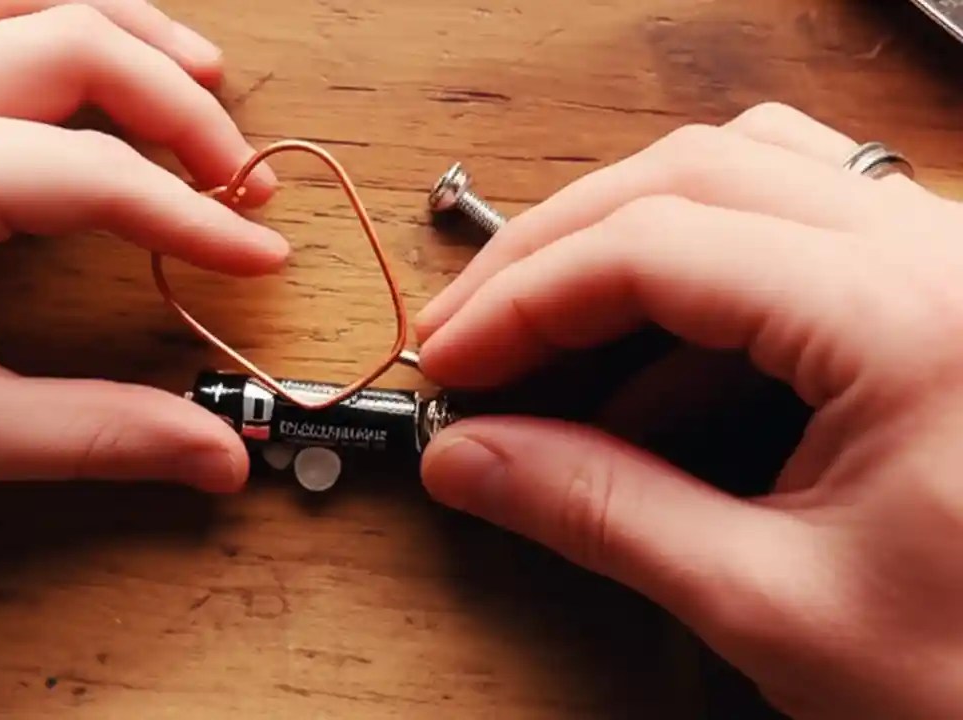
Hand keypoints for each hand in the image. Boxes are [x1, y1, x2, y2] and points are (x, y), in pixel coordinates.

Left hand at [0, 0, 286, 504]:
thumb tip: (214, 454)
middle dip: (183, 106)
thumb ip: (94, 434)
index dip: (197, 218)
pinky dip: (44, 14)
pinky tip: (82, 52)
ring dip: (123, 25)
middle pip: (79, 44)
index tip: (259, 256)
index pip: (96, 173)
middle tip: (243, 177)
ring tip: (200, 71)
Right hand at [416, 103, 962, 718]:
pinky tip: (646, 382)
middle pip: (695, 174)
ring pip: (747, 178)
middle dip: (558, 252)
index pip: (661, 245)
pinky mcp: (940, 303)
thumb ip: (602, 515)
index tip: (452, 354)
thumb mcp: (774, 606)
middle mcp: (945, 256)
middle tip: (473, 330)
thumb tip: (473, 459)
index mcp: (915, 319)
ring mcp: (950, 267)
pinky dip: (697, 287)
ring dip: (626, 245)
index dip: (527, 295)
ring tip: (548, 337)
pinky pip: (795, 239)